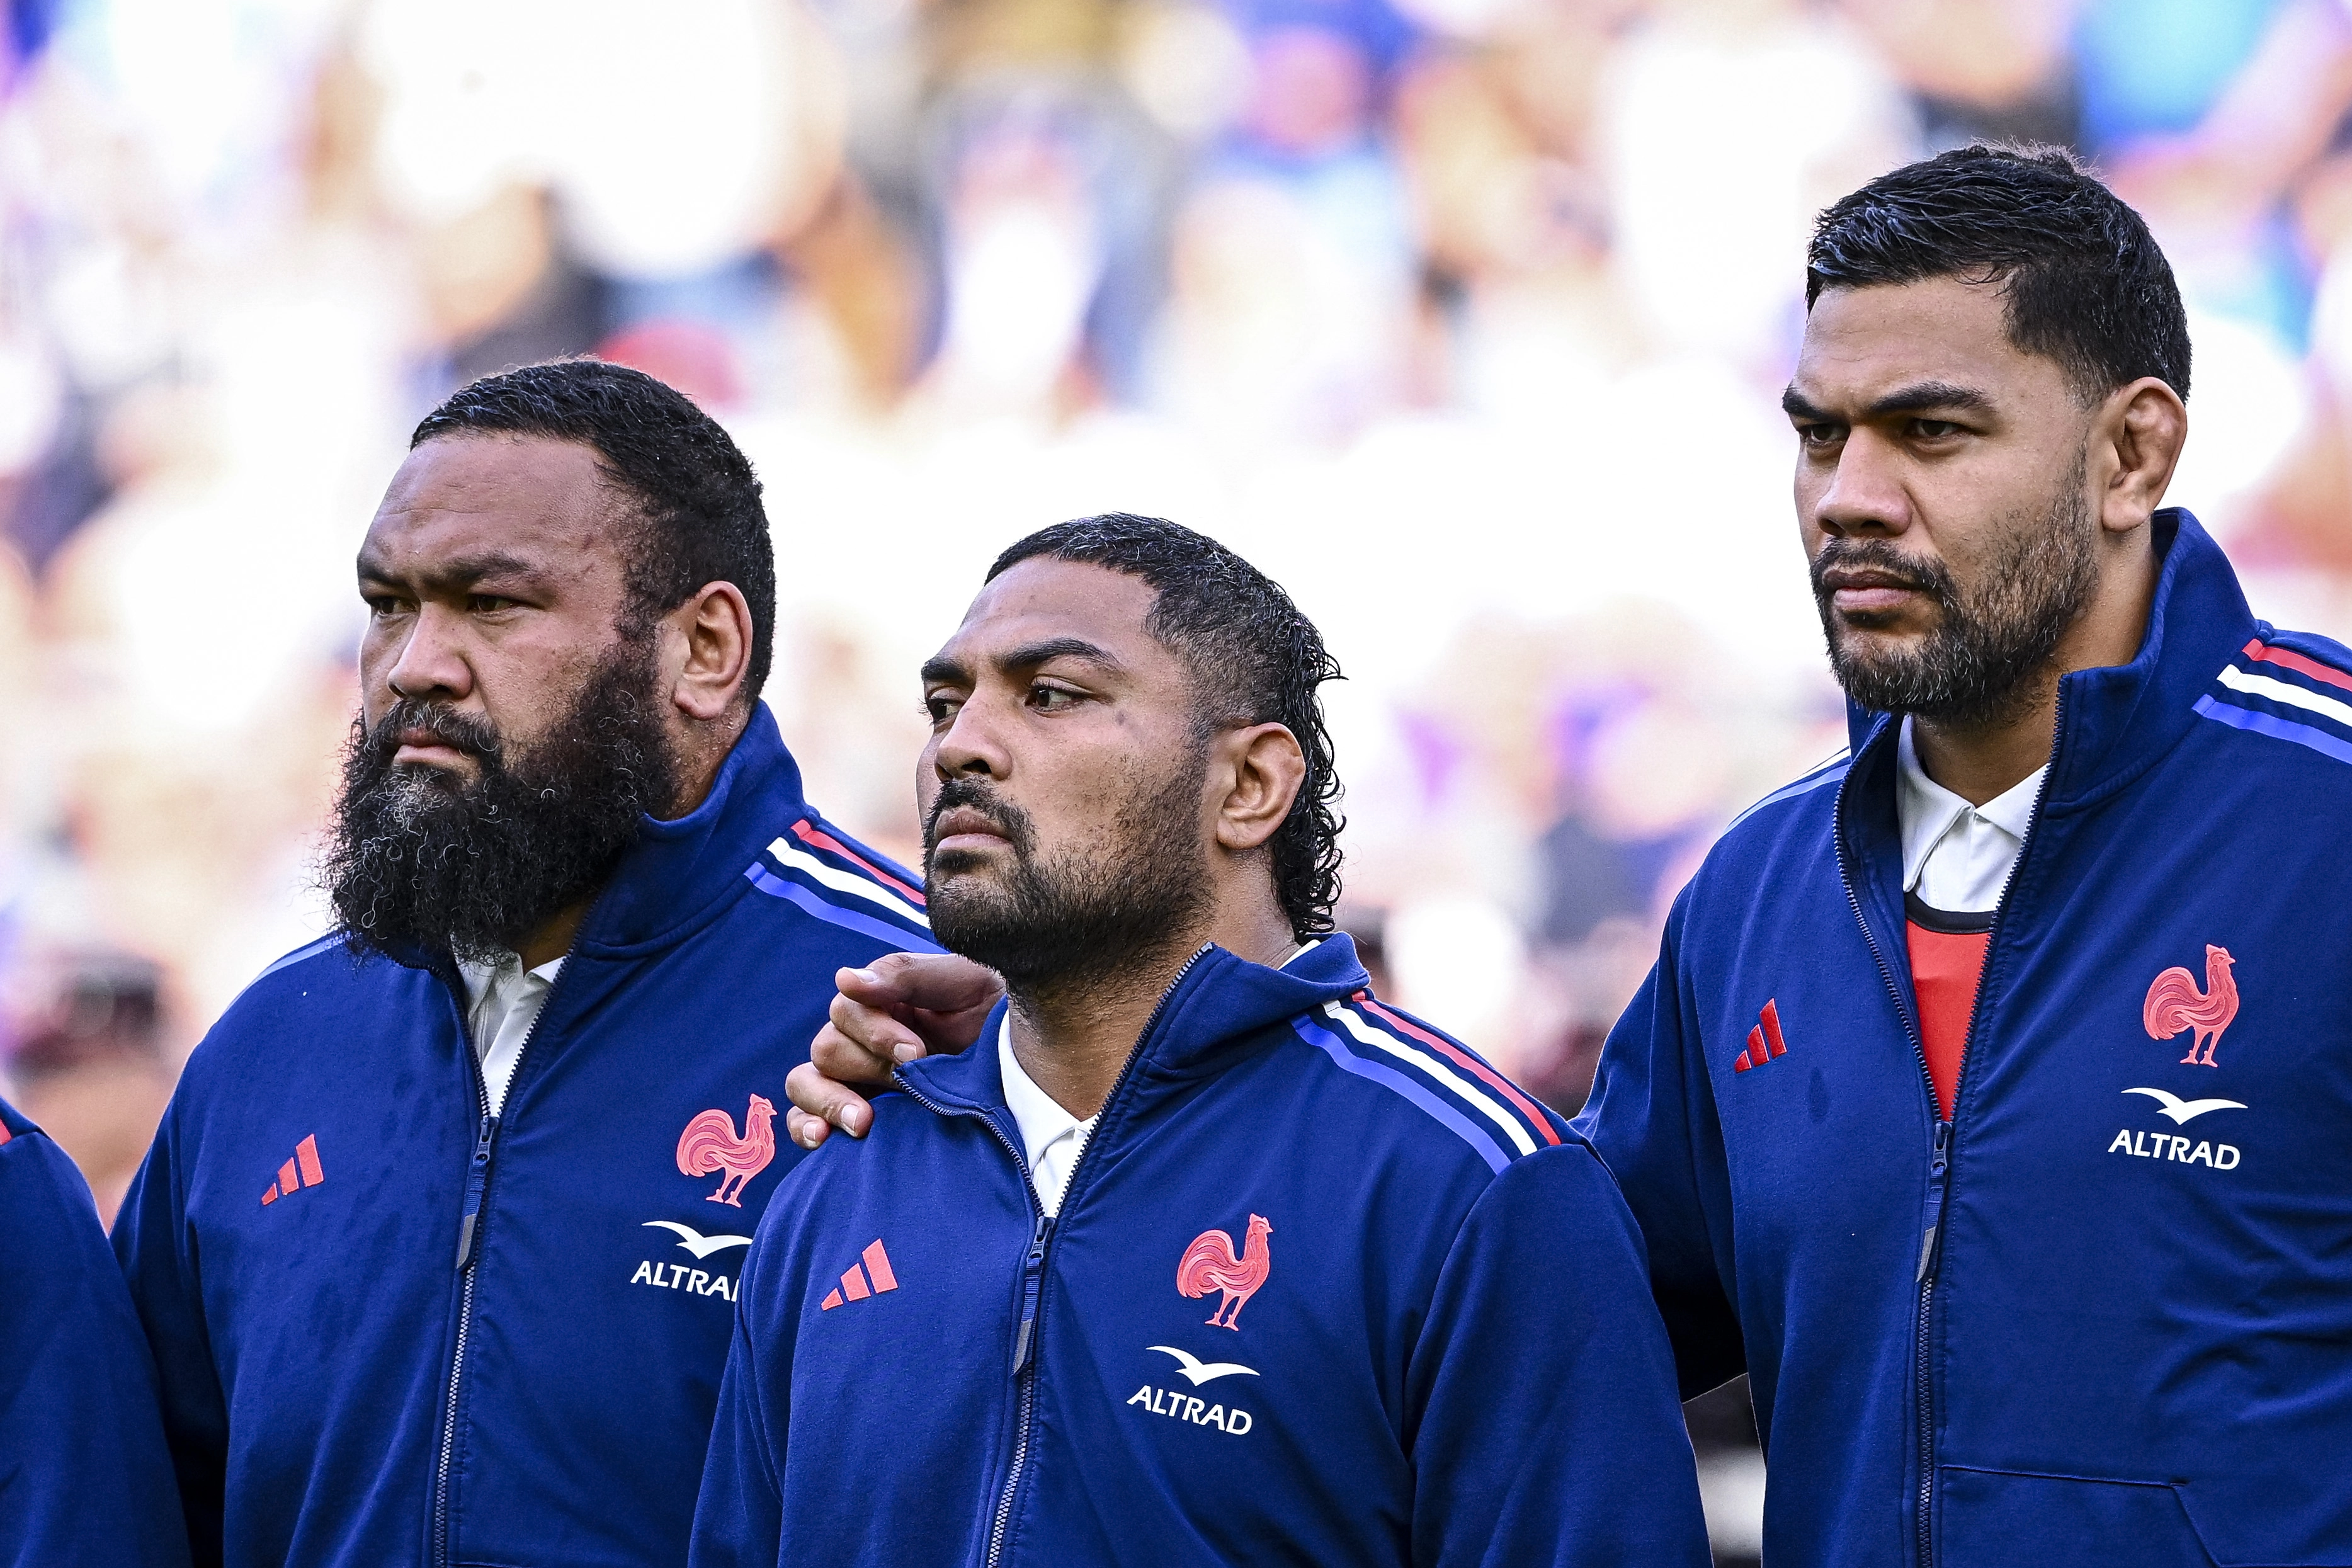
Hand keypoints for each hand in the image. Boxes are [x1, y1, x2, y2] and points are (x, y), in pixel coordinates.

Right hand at [787, 952, 1003, 1147]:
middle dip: (867, 1066)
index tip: (917, 1051)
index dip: (875, 1032)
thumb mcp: (958, 980)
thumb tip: (845, 980)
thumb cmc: (991, 1008)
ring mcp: (856, 1078)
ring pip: (807, 1082)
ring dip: (828, 1102)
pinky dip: (805, 1127)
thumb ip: (903, 976)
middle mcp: (859, 1039)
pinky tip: (822, 1139)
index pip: (846, 1012)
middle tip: (908, 1078)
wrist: (1027, 1054)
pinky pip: (807, 1119)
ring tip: (862, 1123)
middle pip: (827, 1049)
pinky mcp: (860, 1113)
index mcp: (879, 1002)